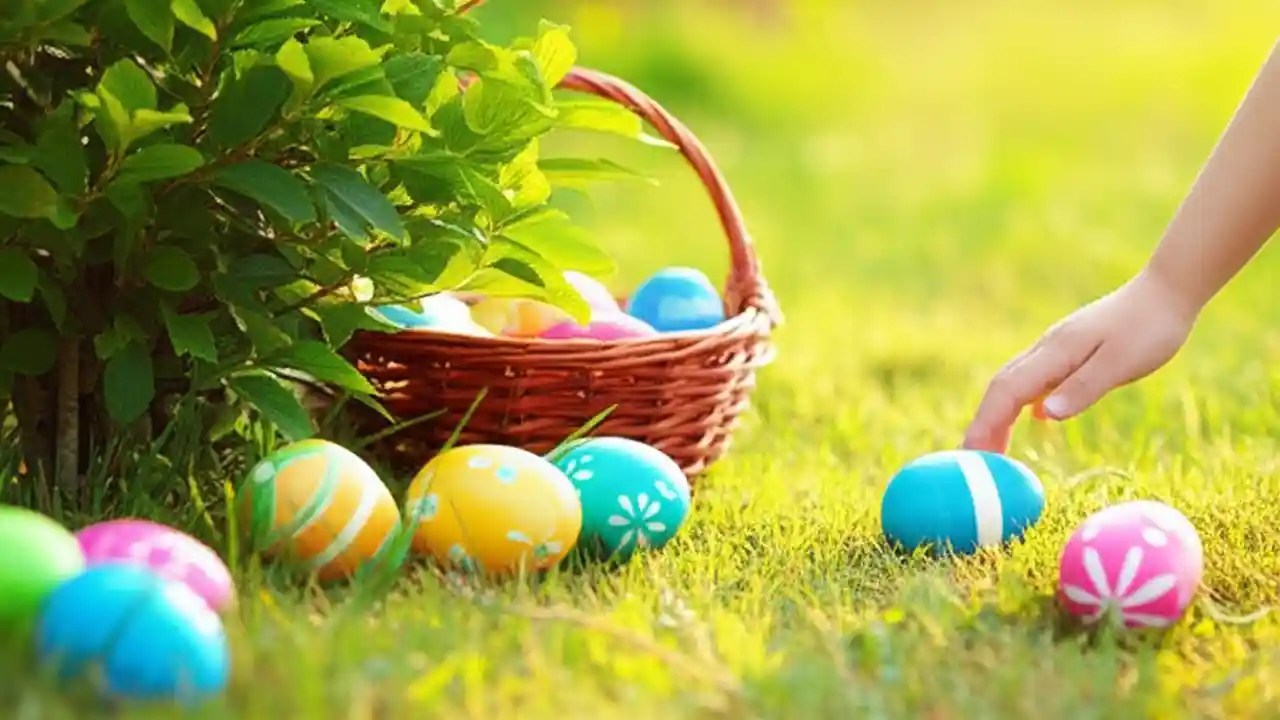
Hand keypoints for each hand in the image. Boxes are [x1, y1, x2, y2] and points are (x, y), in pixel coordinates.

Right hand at [963, 271, 1199, 452]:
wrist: (1166, 291)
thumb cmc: (1150, 328)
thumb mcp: (1121, 363)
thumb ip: (1083, 388)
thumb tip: (1043, 416)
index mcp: (1056, 352)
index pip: (1007, 391)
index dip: (987, 422)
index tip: (973, 453)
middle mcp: (1046, 349)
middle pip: (1001, 388)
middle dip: (983, 423)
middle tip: (971, 459)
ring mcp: (1055, 349)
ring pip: (1013, 383)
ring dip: (998, 415)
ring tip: (994, 447)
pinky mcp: (1068, 352)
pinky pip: (1033, 381)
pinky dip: (1021, 404)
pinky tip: (1030, 420)